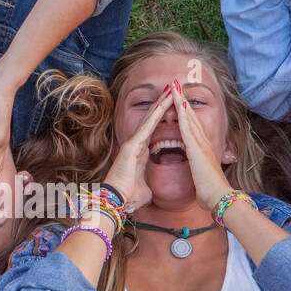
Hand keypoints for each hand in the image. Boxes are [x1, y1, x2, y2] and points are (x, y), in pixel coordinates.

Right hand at [103, 85, 174, 213]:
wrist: (117, 201)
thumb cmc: (129, 197)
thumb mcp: (146, 189)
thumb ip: (148, 183)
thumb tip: (151, 189)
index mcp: (141, 153)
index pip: (154, 130)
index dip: (162, 118)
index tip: (172, 106)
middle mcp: (137, 145)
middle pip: (152, 120)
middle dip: (162, 104)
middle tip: (173, 89)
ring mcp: (134, 143)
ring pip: (150, 119)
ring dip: (161, 104)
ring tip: (171, 90)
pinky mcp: (132, 145)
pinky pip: (147, 126)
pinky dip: (156, 114)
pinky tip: (164, 103)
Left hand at [172, 80, 233, 210]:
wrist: (218, 196)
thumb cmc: (210, 191)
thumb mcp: (203, 177)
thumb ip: (200, 171)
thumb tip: (200, 174)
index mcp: (202, 149)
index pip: (192, 126)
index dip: (186, 111)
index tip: (178, 99)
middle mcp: (203, 142)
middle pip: (191, 115)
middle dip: (183, 99)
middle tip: (175, 84)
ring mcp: (200, 143)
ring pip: (189, 116)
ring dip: (181, 100)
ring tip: (174, 85)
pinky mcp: (196, 148)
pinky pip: (187, 126)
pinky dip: (183, 113)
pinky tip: (177, 102)